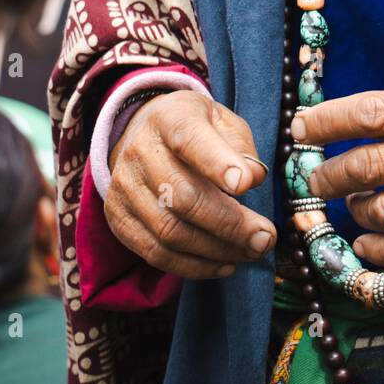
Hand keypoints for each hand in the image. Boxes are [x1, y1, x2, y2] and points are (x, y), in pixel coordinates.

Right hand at [105, 91, 276, 278]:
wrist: (145, 133)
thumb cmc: (196, 130)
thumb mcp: (222, 121)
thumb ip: (240, 147)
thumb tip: (251, 178)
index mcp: (170, 118)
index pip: (189, 139)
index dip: (217, 164)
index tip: (244, 185)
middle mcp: (140, 151)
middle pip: (182, 196)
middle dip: (229, 224)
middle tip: (264, 238)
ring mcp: (124, 187)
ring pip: (169, 231)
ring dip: (216, 250)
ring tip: (249, 252)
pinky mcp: (118, 218)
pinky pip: (155, 253)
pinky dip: (193, 266)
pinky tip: (224, 263)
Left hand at [291, 81, 383, 265]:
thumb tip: (355, 126)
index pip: (372, 112)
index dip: (327, 121)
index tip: (300, 128)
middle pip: (369, 165)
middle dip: (329, 175)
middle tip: (315, 180)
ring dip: (356, 211)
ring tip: (353, 205)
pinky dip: (378, 248)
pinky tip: (366, 242)